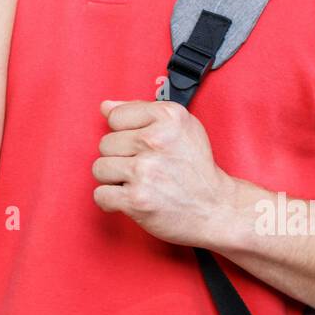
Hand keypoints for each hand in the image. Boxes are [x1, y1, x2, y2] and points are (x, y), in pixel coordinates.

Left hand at [91, 99, 234, 248]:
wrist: (216, 208)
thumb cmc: (196, 168)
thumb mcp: (180, 127)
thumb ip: (141, 111)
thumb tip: (105, 107)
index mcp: (169, 116)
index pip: (115, 116)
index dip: (126, 132)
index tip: (143, 145)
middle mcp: (156, 140)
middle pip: (105, 143)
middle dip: (120, 157)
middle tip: (145, 167)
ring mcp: (145, 171)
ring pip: (99, 168)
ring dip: (114, 179)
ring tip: (138, 183)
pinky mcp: (137, 199)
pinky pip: (100, 194)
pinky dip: (111, 201)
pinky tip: (130, 199)